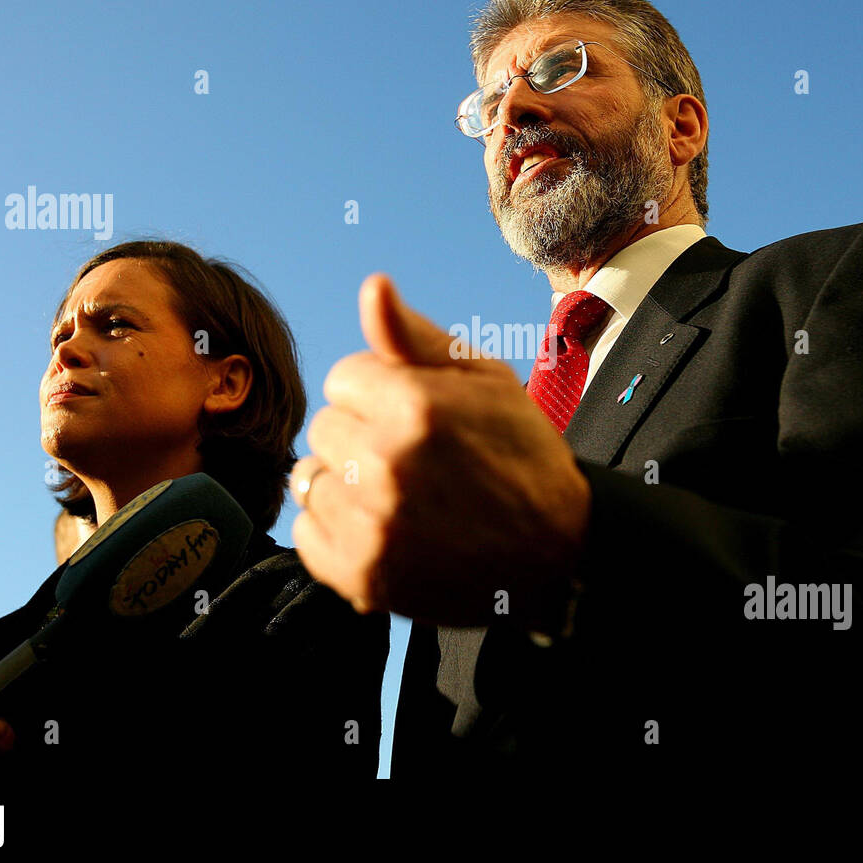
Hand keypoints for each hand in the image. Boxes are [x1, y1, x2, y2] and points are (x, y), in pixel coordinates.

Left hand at [291, 274, 590, 627]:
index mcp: (416, 407)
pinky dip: (336, 529)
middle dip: (361, 434)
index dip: (381, 392)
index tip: (418, 417)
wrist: (556, 553)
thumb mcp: (485, 381)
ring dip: (344, 482)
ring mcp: (371, 526)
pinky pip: (306, 530)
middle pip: (324, 427)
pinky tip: (384, 527)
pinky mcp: (361, 575)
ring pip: (310, 478)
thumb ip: (416, 337)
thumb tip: (372, 287)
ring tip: (400, 494)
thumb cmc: (522, 456)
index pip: (343, 377)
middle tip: (415, 458)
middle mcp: (386, 465)